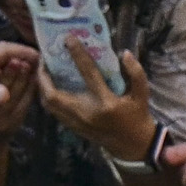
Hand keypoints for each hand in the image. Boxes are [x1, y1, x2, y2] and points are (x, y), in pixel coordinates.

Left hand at [34, 42, 157, 160]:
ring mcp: (77, 122)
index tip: (68, 38)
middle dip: (43, 76)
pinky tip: (51, 87)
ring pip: (49, 105)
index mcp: (105, 102)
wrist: (133, 147)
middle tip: (44, 60)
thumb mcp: (142, 94)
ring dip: (42, 87)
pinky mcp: (73, 128)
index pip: (88, 73)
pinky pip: (54, 111)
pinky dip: (48, 98)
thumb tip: (124, 53)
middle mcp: (87, 113)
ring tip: (44, 71)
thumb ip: (136, 73)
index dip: (77, 54)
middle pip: (53, 95)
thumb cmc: (137, 118)